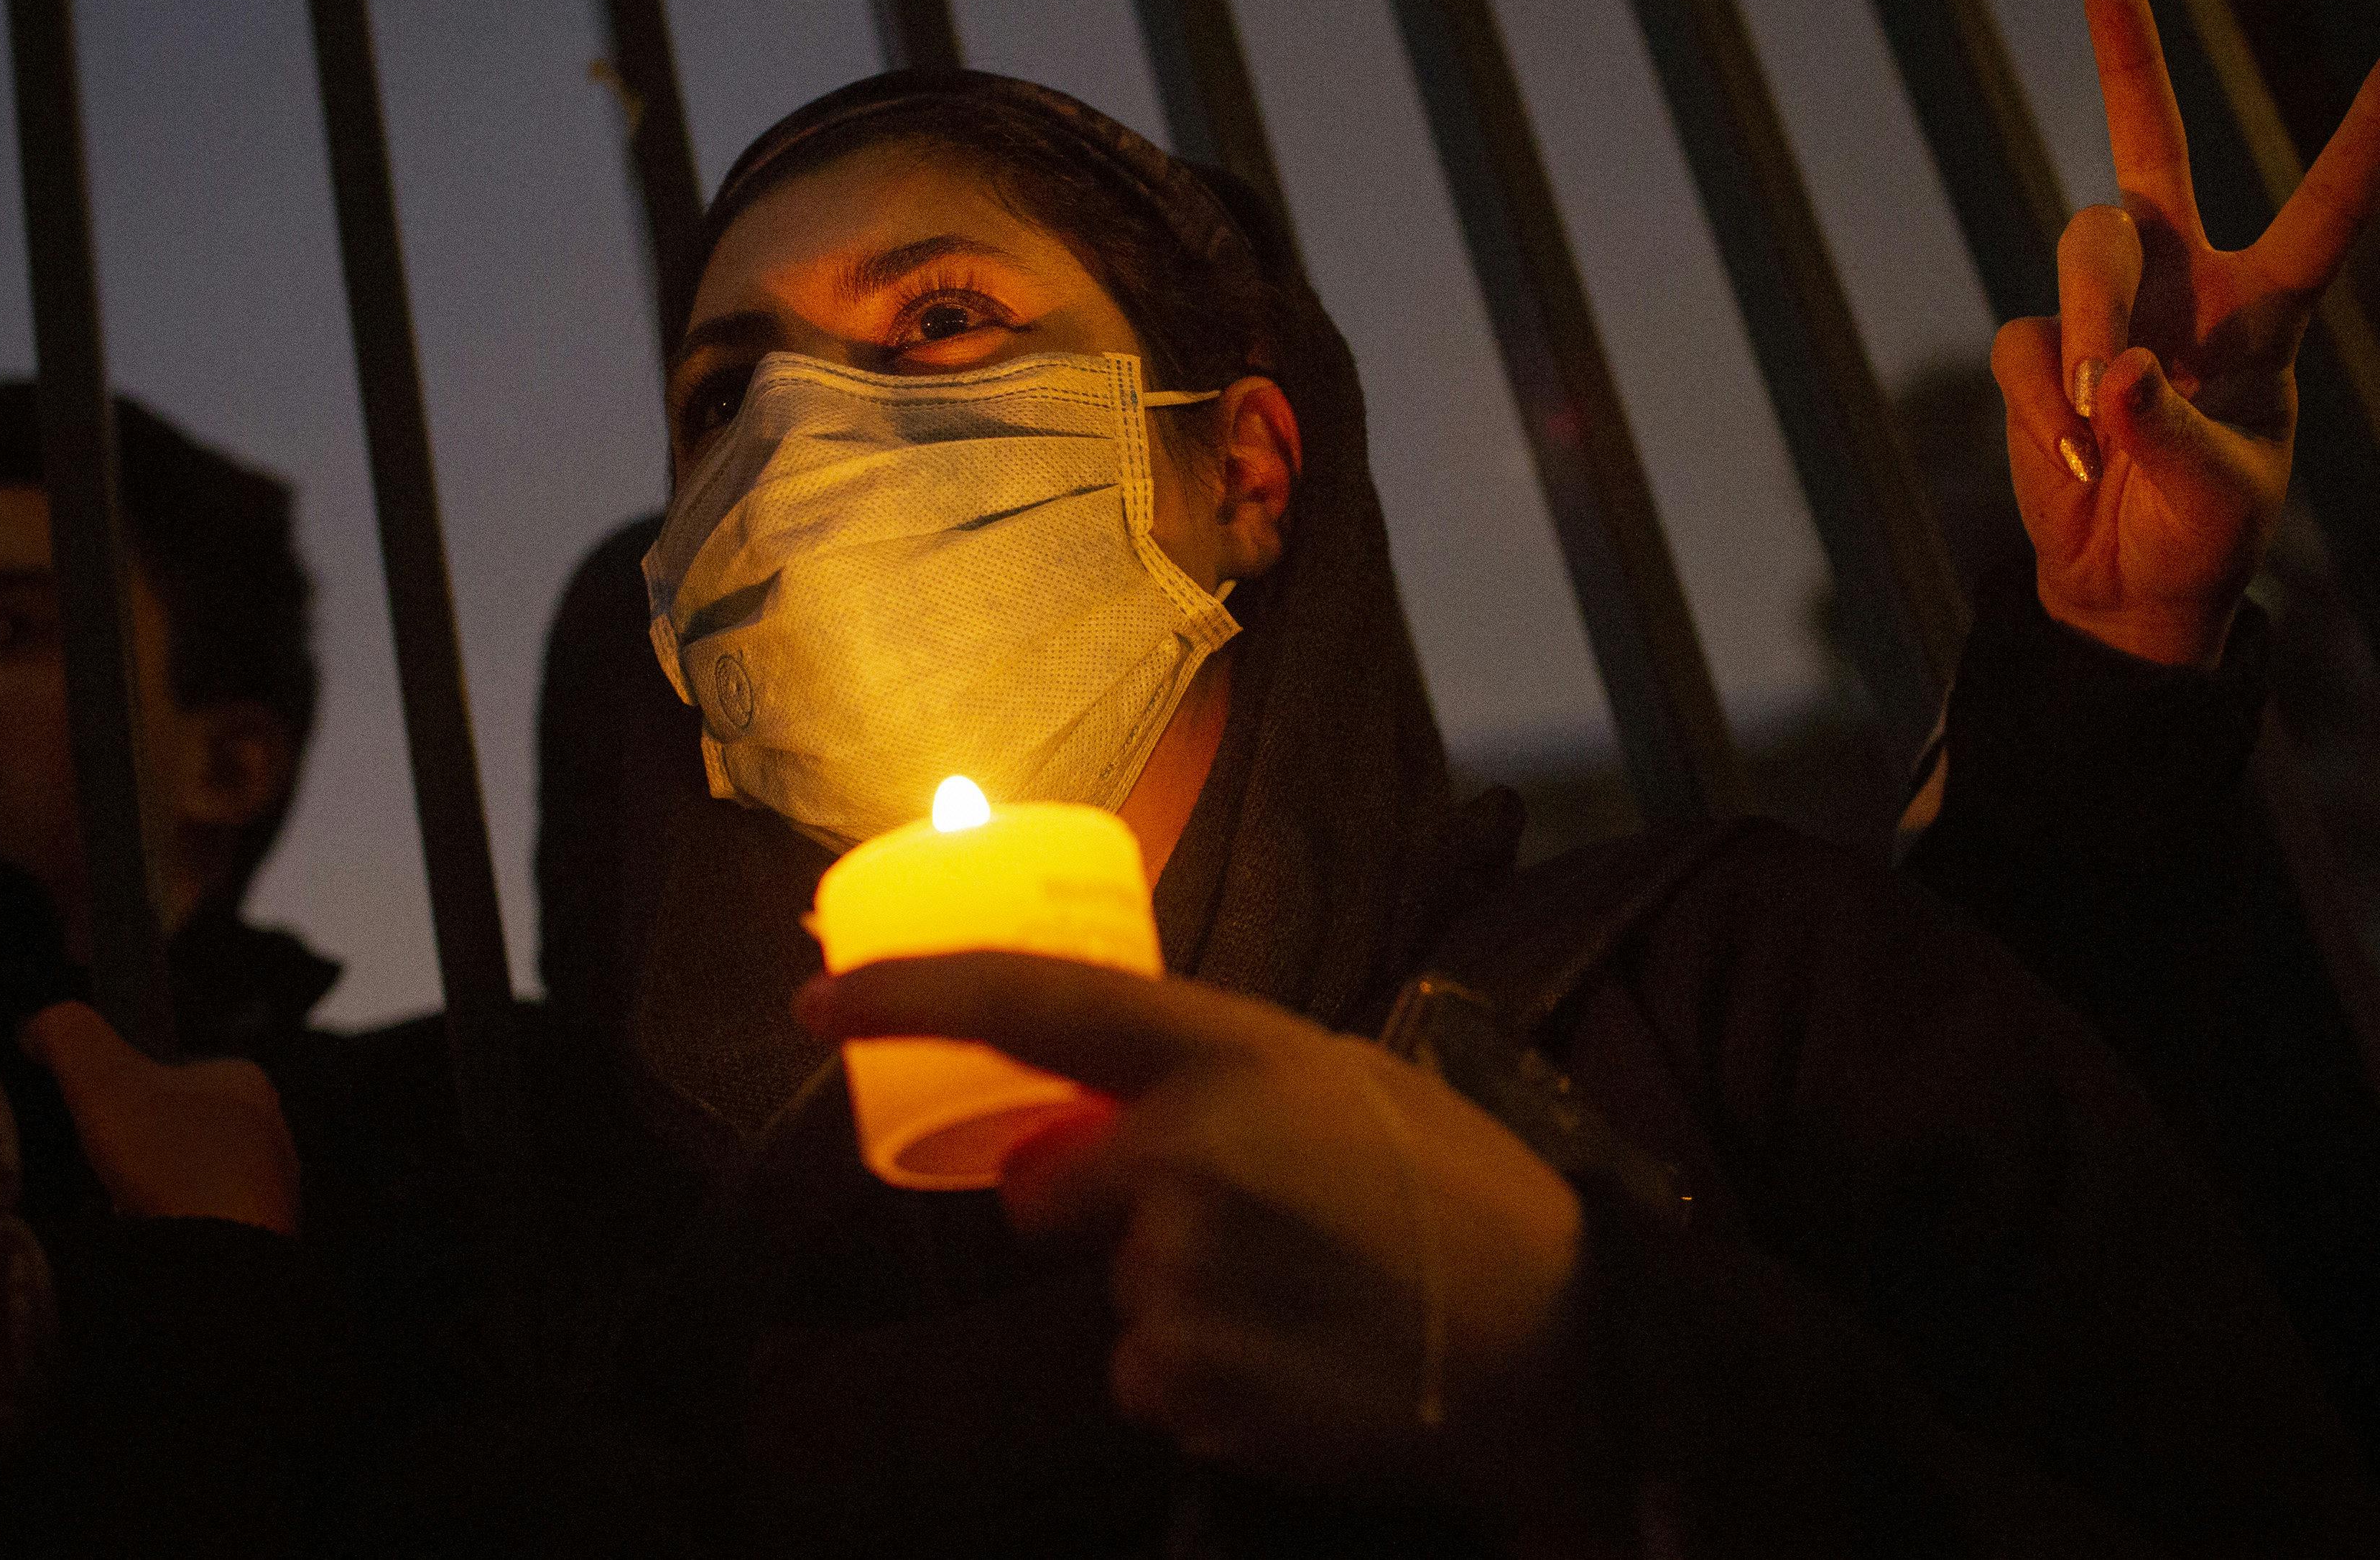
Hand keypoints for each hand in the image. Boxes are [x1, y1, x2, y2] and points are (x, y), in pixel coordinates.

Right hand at [19, 1002, 298, 1235]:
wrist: (223, 1253)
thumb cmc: (175, 1161)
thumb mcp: (105, 1080)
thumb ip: (73, 1036)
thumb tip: (50, 1020)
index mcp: (244, 1078)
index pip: (169, 1071)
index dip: (120, 1096)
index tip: (104, 1121)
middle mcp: (272, 1125)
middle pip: (175, 1128)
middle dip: (138, 1150)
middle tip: (118, 1169)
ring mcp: (271, 1180)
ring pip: (187, 1177)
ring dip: (151, 1191)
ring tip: (133, 1204)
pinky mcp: (261, 1228)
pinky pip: (201, 1219)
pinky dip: (172, 1224)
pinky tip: (157, 1232)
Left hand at [794, 954, 1599, 1522]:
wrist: (1560, 1346)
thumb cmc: (1465, 1195)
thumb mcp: (1345, 1082)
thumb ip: (1206, 1087)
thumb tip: (1063, 1141)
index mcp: (1231, 1054)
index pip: (1035, 1005)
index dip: (912, 993)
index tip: (818, 998)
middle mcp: (1185, 1156)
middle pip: (1043, 1191)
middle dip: (1104, 1208)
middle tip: (1245, 1228)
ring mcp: (1178, 1276)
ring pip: (1112, 1291)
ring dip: (1182, 1299)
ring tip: (1309, 1300)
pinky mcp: (1185, 1386)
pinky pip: (1148, 1376)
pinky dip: (1206, 1377)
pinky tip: (1304, 1364)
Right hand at [1993, 0, 2379, 666]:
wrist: (2124, 591)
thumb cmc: (2204, 538)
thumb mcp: (2221, 497)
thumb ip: (2171, 433)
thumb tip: (2113, 370)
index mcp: (2266, 311)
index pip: (2327, 211)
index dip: (2372, 135)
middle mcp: (2185, 286)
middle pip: (2149, 150)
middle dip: (2127, 58)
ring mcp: (2106, 312)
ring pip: (2082, 248)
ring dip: (2086, 319)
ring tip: (2094, 411)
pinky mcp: (2040, 354)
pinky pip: (2026, 344)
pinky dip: (2043, 405)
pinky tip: (2070, 458)